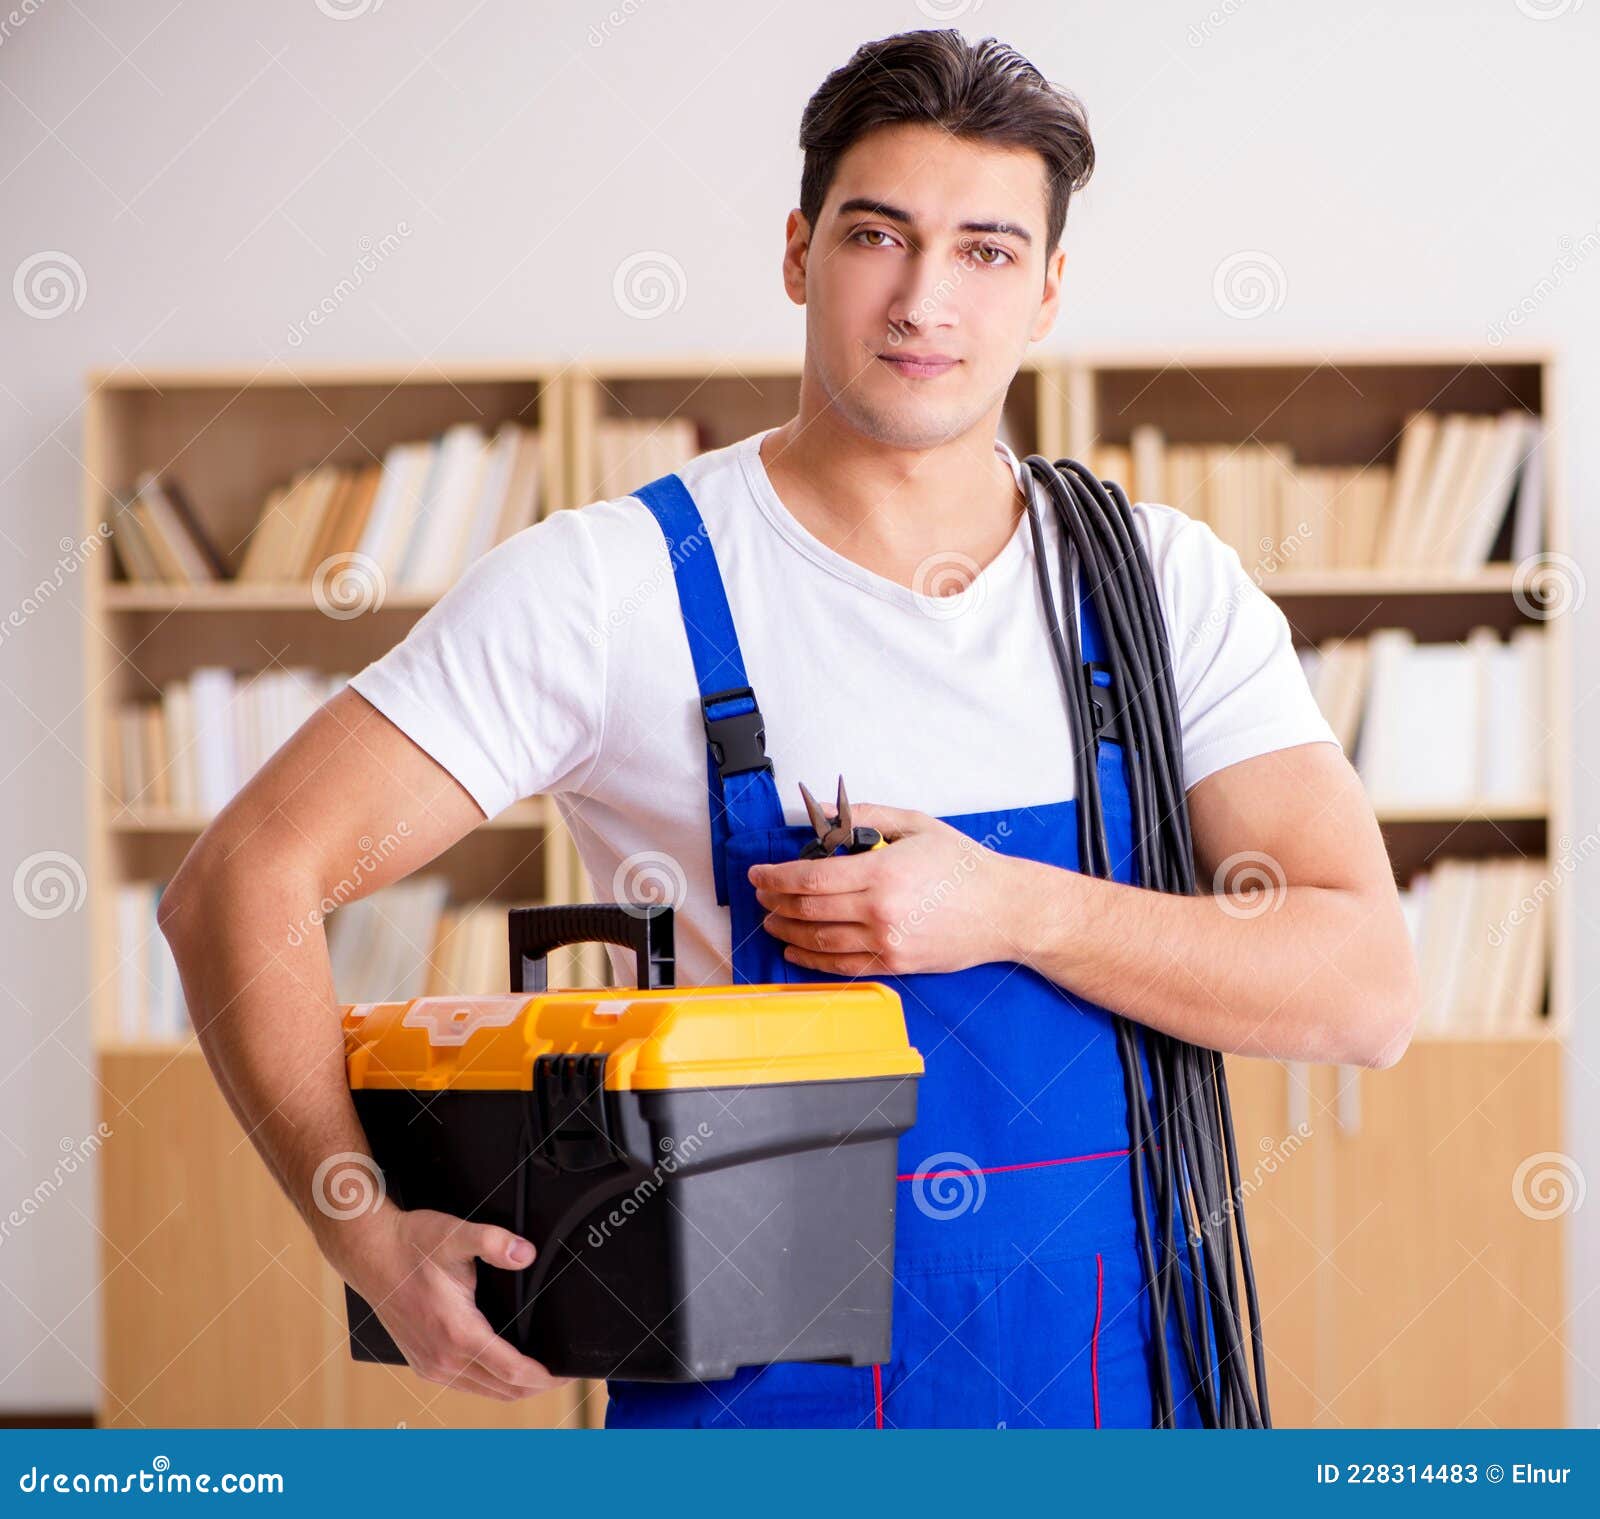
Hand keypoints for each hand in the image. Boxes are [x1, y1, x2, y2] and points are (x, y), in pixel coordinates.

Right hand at [328, 1204, 570, 1401]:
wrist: (370, 1253)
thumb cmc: (412, 1244)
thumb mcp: (456, 1234)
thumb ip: (494, 1242)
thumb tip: (526, 1253)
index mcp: (457, 1334)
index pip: (513, 1372)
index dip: (546, 1377)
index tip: (569, 1371)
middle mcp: (443, 1359)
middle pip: (504, 1390)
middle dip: (538, 1386)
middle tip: (565, 1373)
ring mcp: (431, 1366)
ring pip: (486, 1392)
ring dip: (516, 1388)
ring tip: (543, 1374)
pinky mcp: (423, 1364)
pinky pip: (467, 1385)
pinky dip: (492, 1384)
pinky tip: (505, 1370)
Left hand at [748, 803, 1019, 975]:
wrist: (1004, 910)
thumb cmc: (963, 866)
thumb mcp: (915, 825)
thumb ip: (864, 817)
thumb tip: (820, 813)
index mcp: (882, 873)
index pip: (811, 878)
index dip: (776, 876)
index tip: (758, 873)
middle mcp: (880, 912)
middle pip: (809, 908)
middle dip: (775, 901)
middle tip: (761, 894)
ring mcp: (887, 943)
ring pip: (820, 940)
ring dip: (787, 930)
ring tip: (770, 920)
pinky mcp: (895, 965)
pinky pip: (842, 965)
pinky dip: (812, 959)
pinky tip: (795, 949)